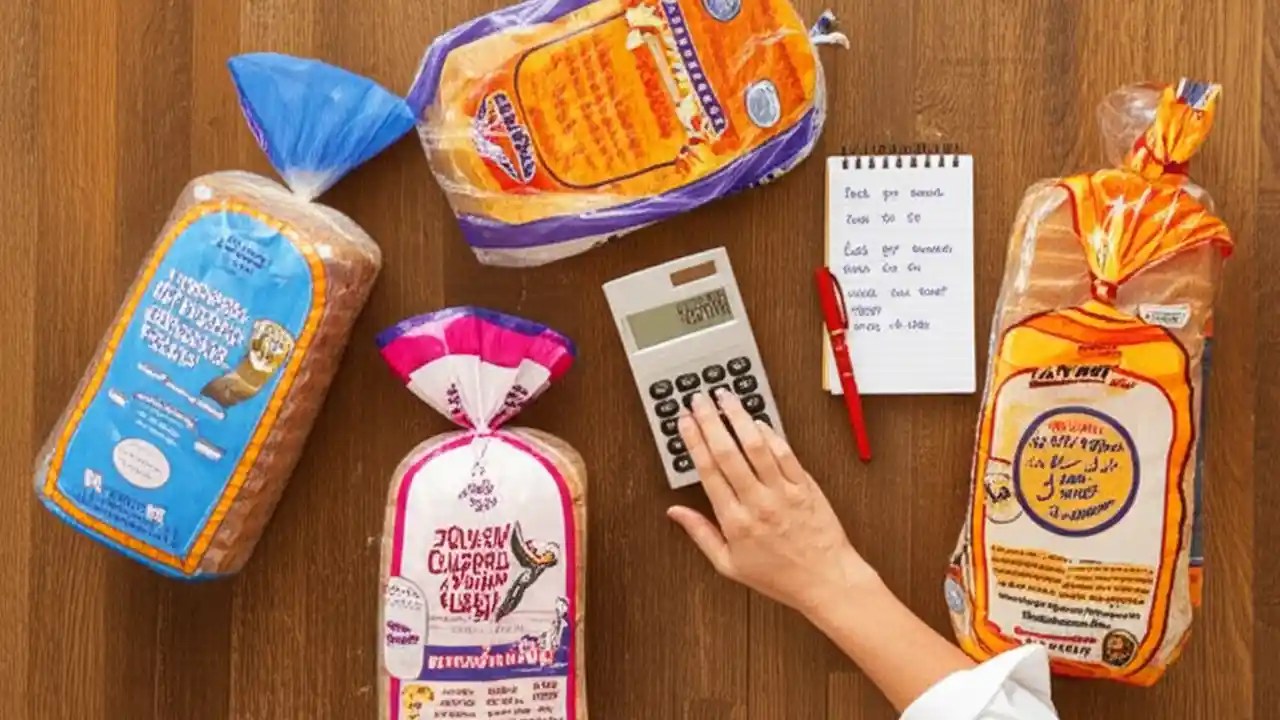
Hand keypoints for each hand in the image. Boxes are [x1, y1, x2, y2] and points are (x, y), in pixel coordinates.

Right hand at [667, 390, 879, 616]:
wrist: (826, 581)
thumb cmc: (780, 576)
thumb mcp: (729, 565)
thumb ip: (700, 533)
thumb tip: (675, 512)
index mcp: (735, 521)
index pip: (709, 471)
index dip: (694, 441)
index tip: (685, 421)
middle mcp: (758, 503)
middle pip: (728, 451)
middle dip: (710, 420)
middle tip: (699, 399)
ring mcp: (783, 492)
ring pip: (757, 446)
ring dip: (738, 417)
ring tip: (726, 398)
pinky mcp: (806, 486)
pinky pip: (786, 454)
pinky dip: (770, 434)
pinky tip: (757, 421)